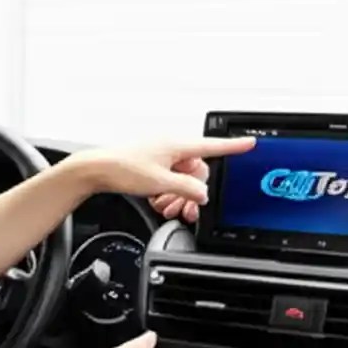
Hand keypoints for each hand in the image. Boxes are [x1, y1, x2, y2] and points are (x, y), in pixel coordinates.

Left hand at [67, 137, 255, 222]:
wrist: (97, 169)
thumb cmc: (123, 168)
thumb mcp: (161, 183)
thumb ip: (187, 189)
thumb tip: (203, 194)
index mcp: (178, 144)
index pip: (213, 146)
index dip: (234, 146)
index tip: (250, 143)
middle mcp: (172, 146)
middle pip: (197, 171)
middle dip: (191, 191)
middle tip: (181, 205)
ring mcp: (162, 155)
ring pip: (182, 178)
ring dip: (176, 194)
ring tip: (163, 203)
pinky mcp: (153, 163)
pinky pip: (169, 179)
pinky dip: (166, 191)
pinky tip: (156, 199)